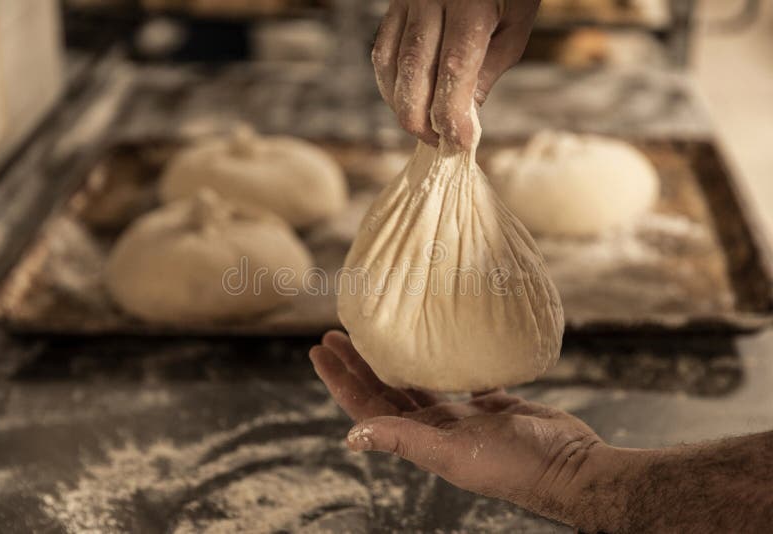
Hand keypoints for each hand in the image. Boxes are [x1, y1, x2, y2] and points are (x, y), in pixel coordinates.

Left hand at [309, 331, 633, 529]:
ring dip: (388, 359)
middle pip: (383, 390)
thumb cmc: (516, 463)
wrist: (570, 465)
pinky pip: (452, 378)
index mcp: (421, 440)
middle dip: (357, 363)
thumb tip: (350, 437)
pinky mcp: (488, 402)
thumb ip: (405, 440)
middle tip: (334, 332)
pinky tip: (431, 341)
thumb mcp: (454, 452)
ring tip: (372, 332)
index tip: (319, 350)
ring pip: (413, 381)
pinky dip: (437, 361)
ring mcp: (461, 416)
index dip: (340, 380)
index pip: (366, 406)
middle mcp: (435, 428)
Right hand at [372, 0, 539, 148]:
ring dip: (402, 104)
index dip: (452, 114)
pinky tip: (406, 99)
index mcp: (471, 2)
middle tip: (437, 142)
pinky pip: (382, 50)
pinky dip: (390, 83)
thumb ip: (489, 67)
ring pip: (390, 63)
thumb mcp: (515, 23)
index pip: (453, 68)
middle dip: (420, 117)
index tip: (459, 143)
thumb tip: (463, 115)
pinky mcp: (394, 3)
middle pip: (413, 70)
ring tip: (423, 125)